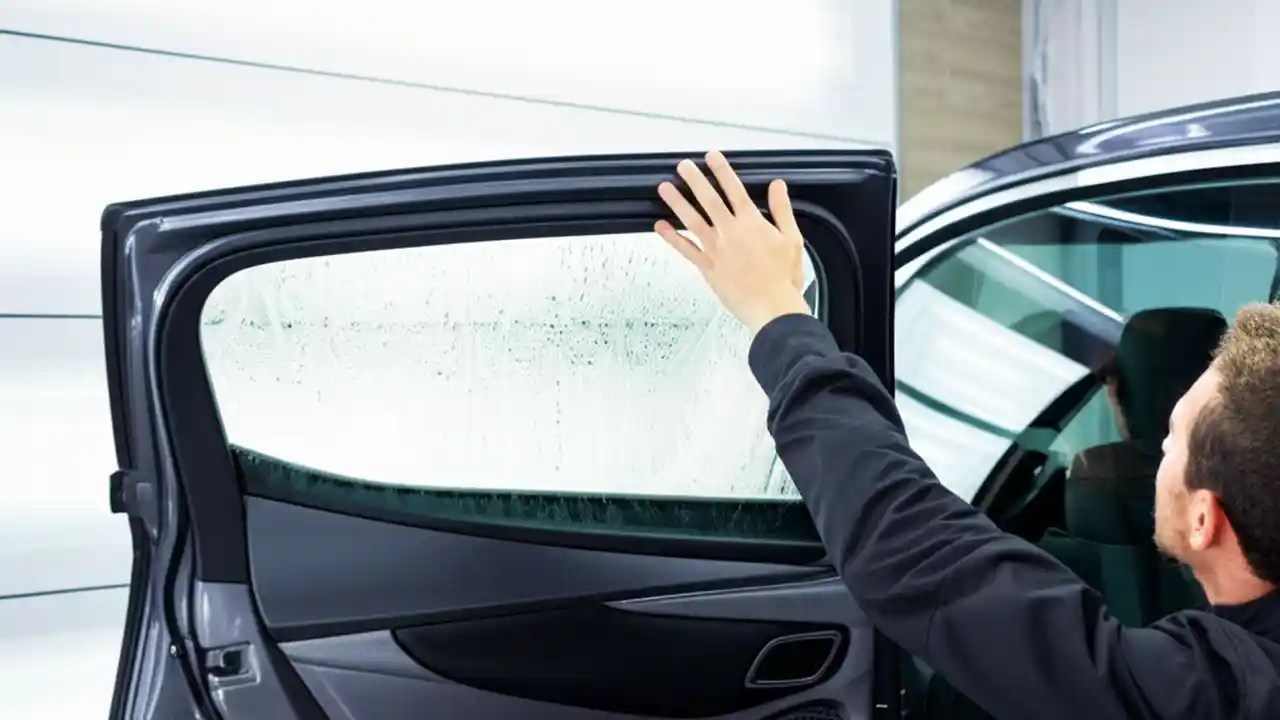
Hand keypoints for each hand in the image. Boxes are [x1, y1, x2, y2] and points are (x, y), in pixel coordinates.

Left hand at [655, 151, 810, 334]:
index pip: (734, 189)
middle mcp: (730, 232)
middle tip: (682, 166)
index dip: (722, 171)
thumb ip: (782, 209)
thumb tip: (778, 186)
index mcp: (751, 223)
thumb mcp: (791, 238)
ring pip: (692, 220)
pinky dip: (672, 238)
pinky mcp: (708, 268)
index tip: (711, 157)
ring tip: (664, 188)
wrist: (772, 307)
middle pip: (709, 200)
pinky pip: (686, 250)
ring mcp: (716, 250)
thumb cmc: (784, 277)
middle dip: (694, 180)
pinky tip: (660, 226)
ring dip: (677, 202)